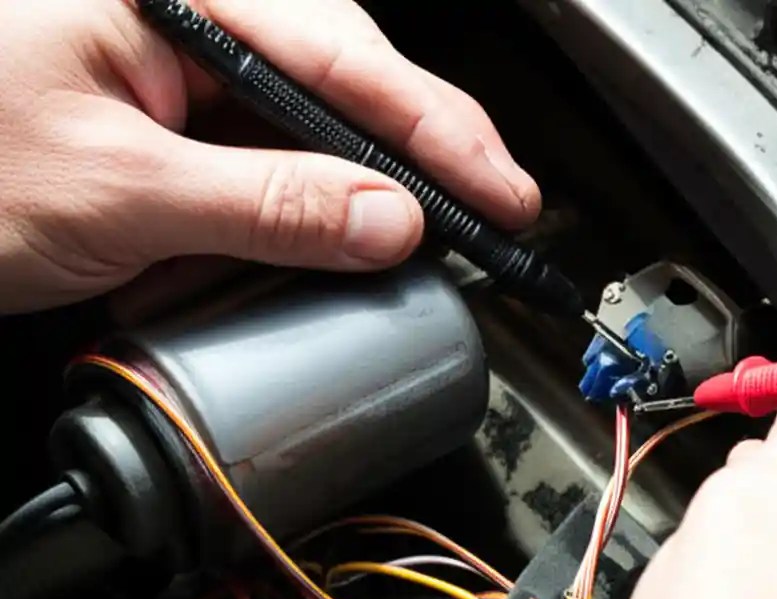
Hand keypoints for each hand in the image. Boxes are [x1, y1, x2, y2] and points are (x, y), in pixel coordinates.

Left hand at [0, 0, 537, 312]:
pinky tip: (306, 243)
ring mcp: (168, 64)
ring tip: (409, 241)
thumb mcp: (116, 192)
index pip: (344, 56)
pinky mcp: (157, 115)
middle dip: (415, 155)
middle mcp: (178, 17)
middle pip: (339, 77)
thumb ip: (267, 203)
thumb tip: (386, 219)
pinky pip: (251, 151)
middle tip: (487, 218)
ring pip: (302, 121)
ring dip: (352, 187)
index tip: (505, 196)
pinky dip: (285, 204)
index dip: (441, 133)